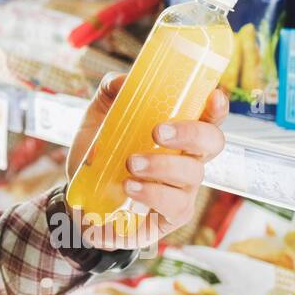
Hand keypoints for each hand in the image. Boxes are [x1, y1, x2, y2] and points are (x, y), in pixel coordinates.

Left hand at [65, 73, 227, 251]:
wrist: (78, 196)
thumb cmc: (99, 152)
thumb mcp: (99, 116)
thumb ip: (112, 91)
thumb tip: (126, 79)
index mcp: (178, 132)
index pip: (208, 117)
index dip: (217, 107)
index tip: (212, 97)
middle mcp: (188, 158)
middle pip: (212, 142)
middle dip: (190, 134)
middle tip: (157, 132)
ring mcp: (184, 188)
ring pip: (192, 174)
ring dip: (162, 166)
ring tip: (130, 163)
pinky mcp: (172, 215)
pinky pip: (176, 205)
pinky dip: (152, 194)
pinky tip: (129, 187)